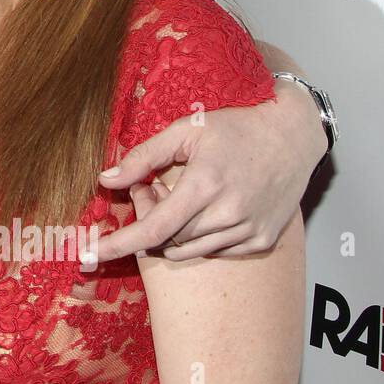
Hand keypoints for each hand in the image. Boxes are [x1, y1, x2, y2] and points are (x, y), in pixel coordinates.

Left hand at [92, 78, 325, 261]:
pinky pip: (216, 251)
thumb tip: (106, 180)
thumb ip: (144, 156)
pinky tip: (209, 209)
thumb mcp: (186, 129)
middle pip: (168, 239)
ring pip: (190, 249)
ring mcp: (249, 230)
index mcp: (205, 185)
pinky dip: (202, 237)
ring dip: (175, 232)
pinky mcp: (263, 240)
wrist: (293, 135)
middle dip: (151, 221)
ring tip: (184, 196)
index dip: (118, 245)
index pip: (152, 229)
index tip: (90, 256)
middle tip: (156, 190)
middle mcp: (229, 213)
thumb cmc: (238, 127)